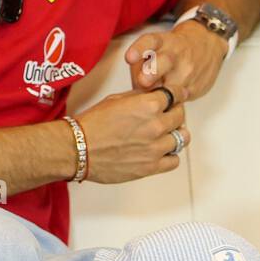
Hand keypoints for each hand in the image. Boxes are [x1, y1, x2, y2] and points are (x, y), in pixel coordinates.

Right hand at [77, 89, 191, 183]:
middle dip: (176, 112)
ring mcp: (155, 148)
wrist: (77, 149)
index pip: (175, 94)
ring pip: (182, 138)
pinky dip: (171, 155)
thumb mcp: (116, 99)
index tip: (178, 95)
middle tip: (168, 114)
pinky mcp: (150, 167)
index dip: (177, 93)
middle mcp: (155, 126)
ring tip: (166, 134)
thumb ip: (140, 97)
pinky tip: (162, 151)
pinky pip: (174, 161)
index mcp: (148, 105)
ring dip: (176, 134)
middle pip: (181, 115)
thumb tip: (153, 95)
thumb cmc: (92, 124)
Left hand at [124, 21, 227, 102]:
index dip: (139, 49)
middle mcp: (176, 54)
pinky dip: (169, 105)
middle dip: (153, 72)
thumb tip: (132, 90)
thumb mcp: (158, 47)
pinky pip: (180, 100)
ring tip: (152, 101)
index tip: (129, 57)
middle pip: (165, 61)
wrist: (207, 43)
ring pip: (174, 85)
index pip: (151, 41)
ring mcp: (188, 70)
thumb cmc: (174, 48)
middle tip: (144, 81)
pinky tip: (163, 105)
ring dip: (160, 95)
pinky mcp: (196, 86)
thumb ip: (140, 65)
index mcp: (164, 41)